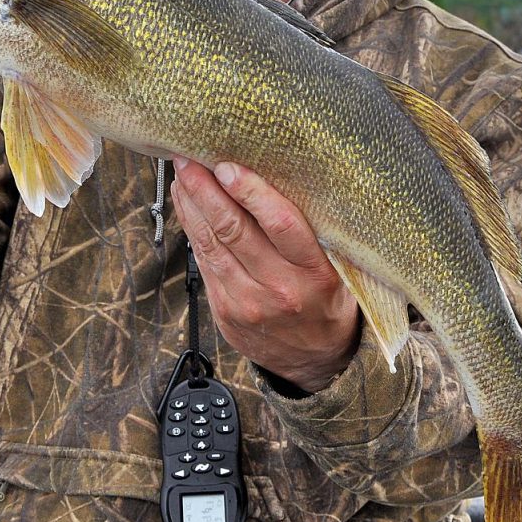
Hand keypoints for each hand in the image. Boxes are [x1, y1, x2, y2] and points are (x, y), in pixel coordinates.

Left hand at [171, 157, 360, 392]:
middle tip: (189, 158)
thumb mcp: (340, 269)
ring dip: (191, 204)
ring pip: (210, 244)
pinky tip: (186, 204)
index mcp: (315, 274)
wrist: (316, 363)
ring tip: (181, 172)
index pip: (282, 225)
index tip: (229, 165)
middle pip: (234, 230)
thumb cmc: (328, 302)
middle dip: (206, 189)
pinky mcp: (224, 311)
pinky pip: (203, 262)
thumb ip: (315, 234)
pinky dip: (192, 228)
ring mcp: (247, 303)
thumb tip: (278, 178)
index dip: (252, 192)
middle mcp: (279, 289)